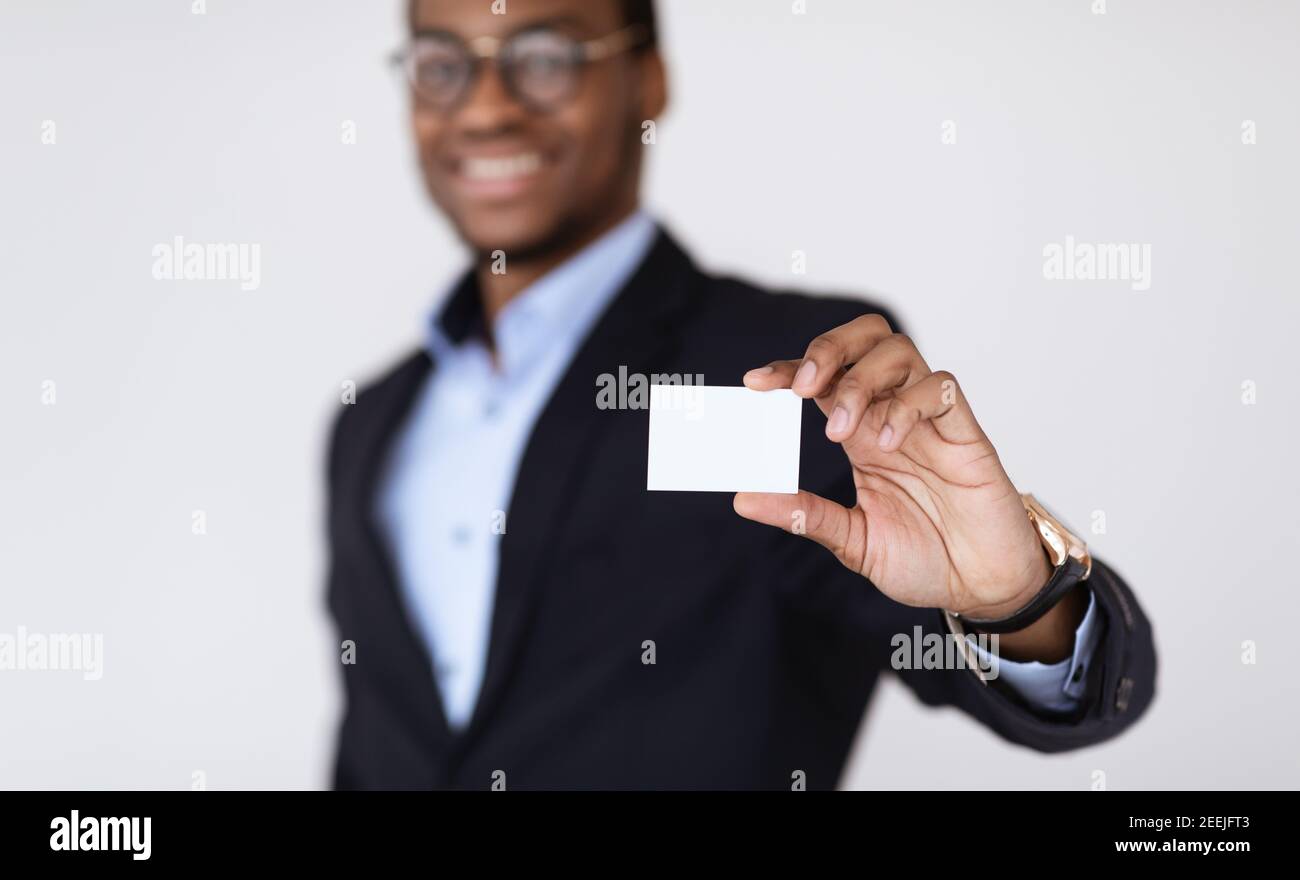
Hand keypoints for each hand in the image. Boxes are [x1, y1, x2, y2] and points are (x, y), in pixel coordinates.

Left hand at [735, 314, 1051, 619]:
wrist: (984, 588)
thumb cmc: (925, 560)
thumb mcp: (853, 542)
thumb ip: (805, 515)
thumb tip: (743, 498)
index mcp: (861, 435)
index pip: (824, 378)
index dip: (789, 368)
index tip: (754, 383)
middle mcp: (892, 416)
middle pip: (864, 340)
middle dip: (828, 349)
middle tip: (801, 388)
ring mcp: (930, 421)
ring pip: (898, 352)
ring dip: (861, 380)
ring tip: (839, 430)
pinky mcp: (966, 433)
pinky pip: (940, 388)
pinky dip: (908, 404)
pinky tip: (887, 442)